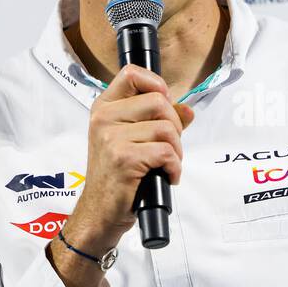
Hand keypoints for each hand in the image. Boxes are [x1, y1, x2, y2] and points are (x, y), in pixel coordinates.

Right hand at [48, 64, 194, 286]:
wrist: (99, 213)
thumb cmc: (116, 178)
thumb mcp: (132, 142)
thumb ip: (159, 122)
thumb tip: (188, 110)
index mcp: (104, 108)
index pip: (132, 73)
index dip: (156, 84)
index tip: (165, 104)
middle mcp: (104, 118)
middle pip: (159, 101)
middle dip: (174, 126)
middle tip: (169, 147)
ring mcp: (111, 138)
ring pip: (166, 128)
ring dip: (176, 150)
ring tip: (165, 164)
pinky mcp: (123, 158)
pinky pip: (166, 152)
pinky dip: (174, 167)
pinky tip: (166, 176)